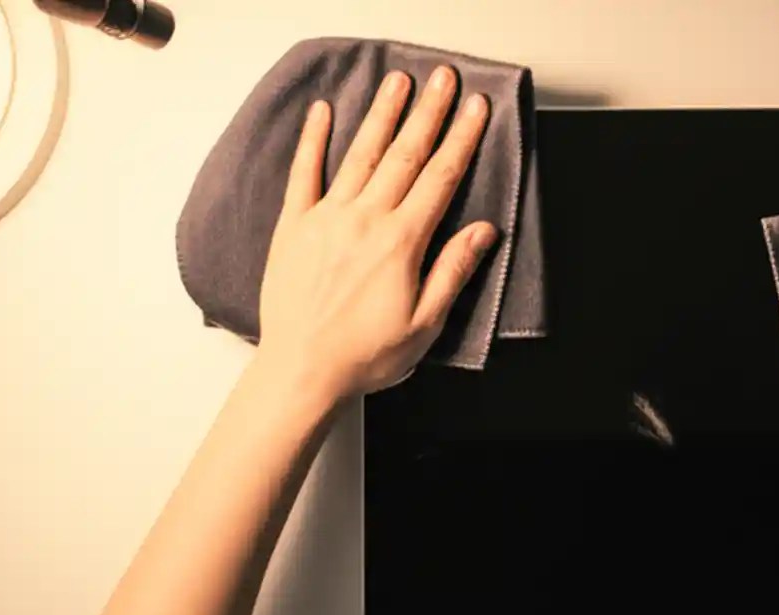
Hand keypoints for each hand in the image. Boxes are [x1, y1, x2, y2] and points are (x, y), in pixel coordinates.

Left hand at [256, 66, 496, 401]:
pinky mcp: (294, 227)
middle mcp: (365, 221)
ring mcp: (327, 219)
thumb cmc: (364, 355)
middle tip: (442, 79)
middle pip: (404, 155)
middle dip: (428, 112)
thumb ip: (454, 271)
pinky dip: (313, 141)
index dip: (461, 139)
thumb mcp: (426, 324)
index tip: (476, 109)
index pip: (440, 178)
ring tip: (397, 82)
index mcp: (401, 243)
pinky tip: (323, 114)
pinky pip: (304, 174)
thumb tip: (484, 233)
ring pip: (361, 155)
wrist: (301, 371)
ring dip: (381, 115)